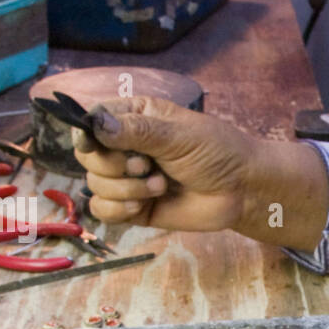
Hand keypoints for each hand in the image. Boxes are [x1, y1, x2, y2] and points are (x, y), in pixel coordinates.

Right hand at [73, 96, 259, 230]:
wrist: (241, 191)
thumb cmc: (217, 152)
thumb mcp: (178, 135)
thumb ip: (136, 130)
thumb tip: (95, 125)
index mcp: (134, 118)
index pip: (91, 121)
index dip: (88, 135)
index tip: (95, 143)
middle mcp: (125, 146)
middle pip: (88, 157)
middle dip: (114, 166)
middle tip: (146, 166)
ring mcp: (128, 178)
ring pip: (96, 185)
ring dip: (126, 189)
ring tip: (161, 186)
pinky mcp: (133, 207)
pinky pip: (102, 210)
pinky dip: (117, 210)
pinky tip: (141, 207)